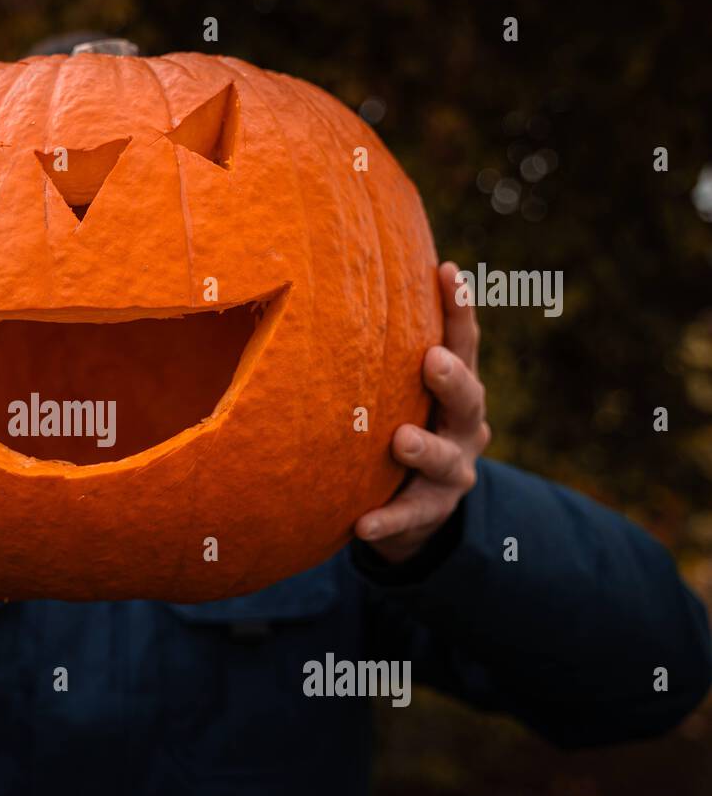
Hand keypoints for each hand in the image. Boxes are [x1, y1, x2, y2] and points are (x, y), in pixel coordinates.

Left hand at [354, 261, 491, 563]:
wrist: (415, 509)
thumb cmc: (400, 426)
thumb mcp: (399, 391)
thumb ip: (382, 353)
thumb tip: (327, 283)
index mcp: (456, 389)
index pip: (462, 344)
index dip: (460, 309)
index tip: (447, 271)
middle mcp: (463, 426)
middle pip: (468, 398)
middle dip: (451, 378)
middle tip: (430, 359)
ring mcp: (452, 472)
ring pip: (444, 459)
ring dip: (424, 449)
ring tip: (402, 441)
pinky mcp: (429, 513)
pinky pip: (408, 517)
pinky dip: (388, 520)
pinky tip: (362, 525)